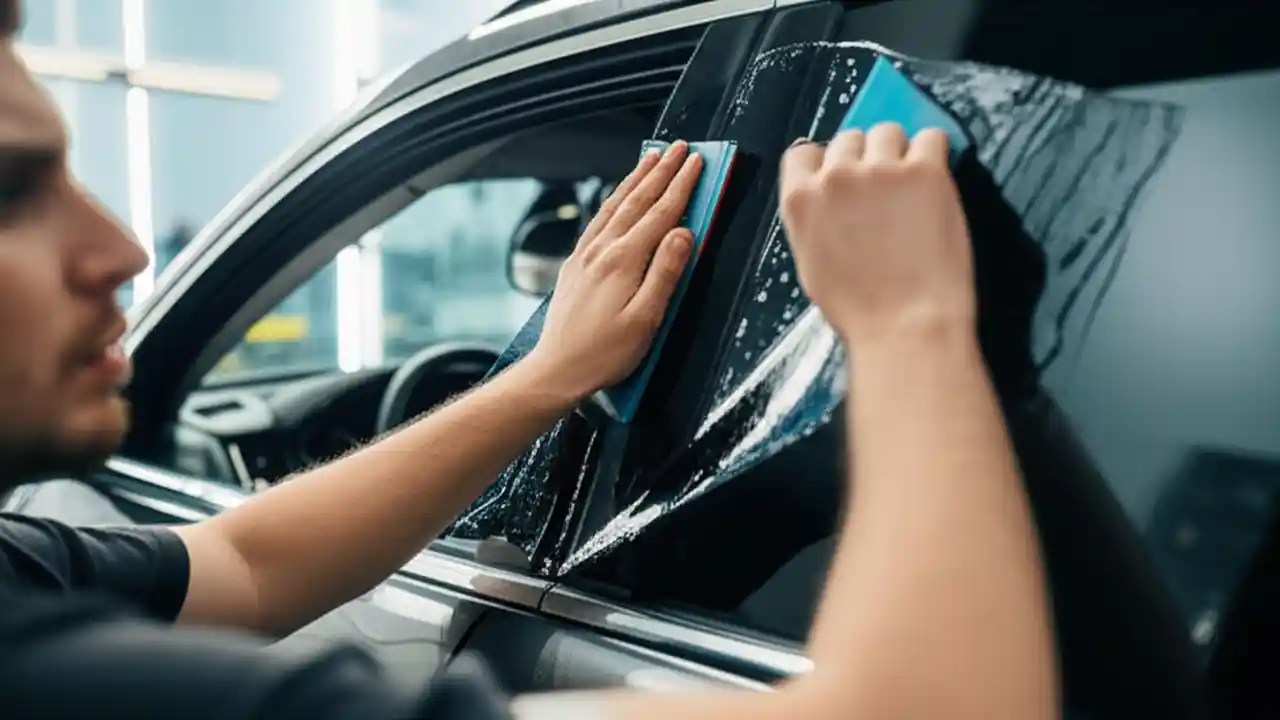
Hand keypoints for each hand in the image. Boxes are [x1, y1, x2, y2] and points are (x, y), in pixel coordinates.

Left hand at [527, 141, 703, 398]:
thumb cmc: (605, 353)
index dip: (682, 186)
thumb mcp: (646, 319)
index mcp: (624, 261)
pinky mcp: (575, 264)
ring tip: (652, 157)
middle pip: (638, 200)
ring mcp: (585, 255)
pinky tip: (619, 196)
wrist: (557, 369)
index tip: (698, 162)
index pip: (661, 213)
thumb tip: (684, 234)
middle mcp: (602, 250)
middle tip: (680, 148)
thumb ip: (666, 273)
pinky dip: (614, 199)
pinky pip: (599, 219)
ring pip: (616, 205)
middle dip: (662, 171)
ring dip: (637, 178)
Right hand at [779, 123, 975, 345]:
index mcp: (801, 200)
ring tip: (910, 187)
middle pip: (849, 139)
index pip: (803, 153)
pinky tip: (934, 181)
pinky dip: (934, 154)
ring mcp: (881, 170)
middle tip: (881, 191)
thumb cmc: (860, 309)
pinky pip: (931, 138)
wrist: (905, 326)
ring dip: (898, 152)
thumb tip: (830, 198)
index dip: (825, 162)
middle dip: (864, 159)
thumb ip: (814, 219)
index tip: (841, 175)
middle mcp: (836, 176)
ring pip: (888, 132)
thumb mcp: (812, 263)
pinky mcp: (925, 171)